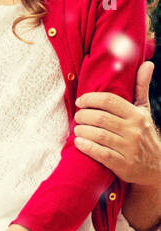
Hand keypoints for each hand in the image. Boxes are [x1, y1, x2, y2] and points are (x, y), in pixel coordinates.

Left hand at [74, 60, 160, 187]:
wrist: (156, 167)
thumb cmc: (144, 133)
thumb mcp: (144, 111)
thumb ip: (141, 88)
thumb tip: (147, 64)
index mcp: (137, 115)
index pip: (109, 101)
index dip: (90, 99)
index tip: (81, 102)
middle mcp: (134, 130)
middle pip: (99, 117)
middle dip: (82, 116)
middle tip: (77, 117)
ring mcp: (129, 148)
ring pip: (97, 135)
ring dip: (81, 131)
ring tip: (77, 129)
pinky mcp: (123, 165)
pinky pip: (100, 153)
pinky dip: (86, 146)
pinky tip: (79, 142)